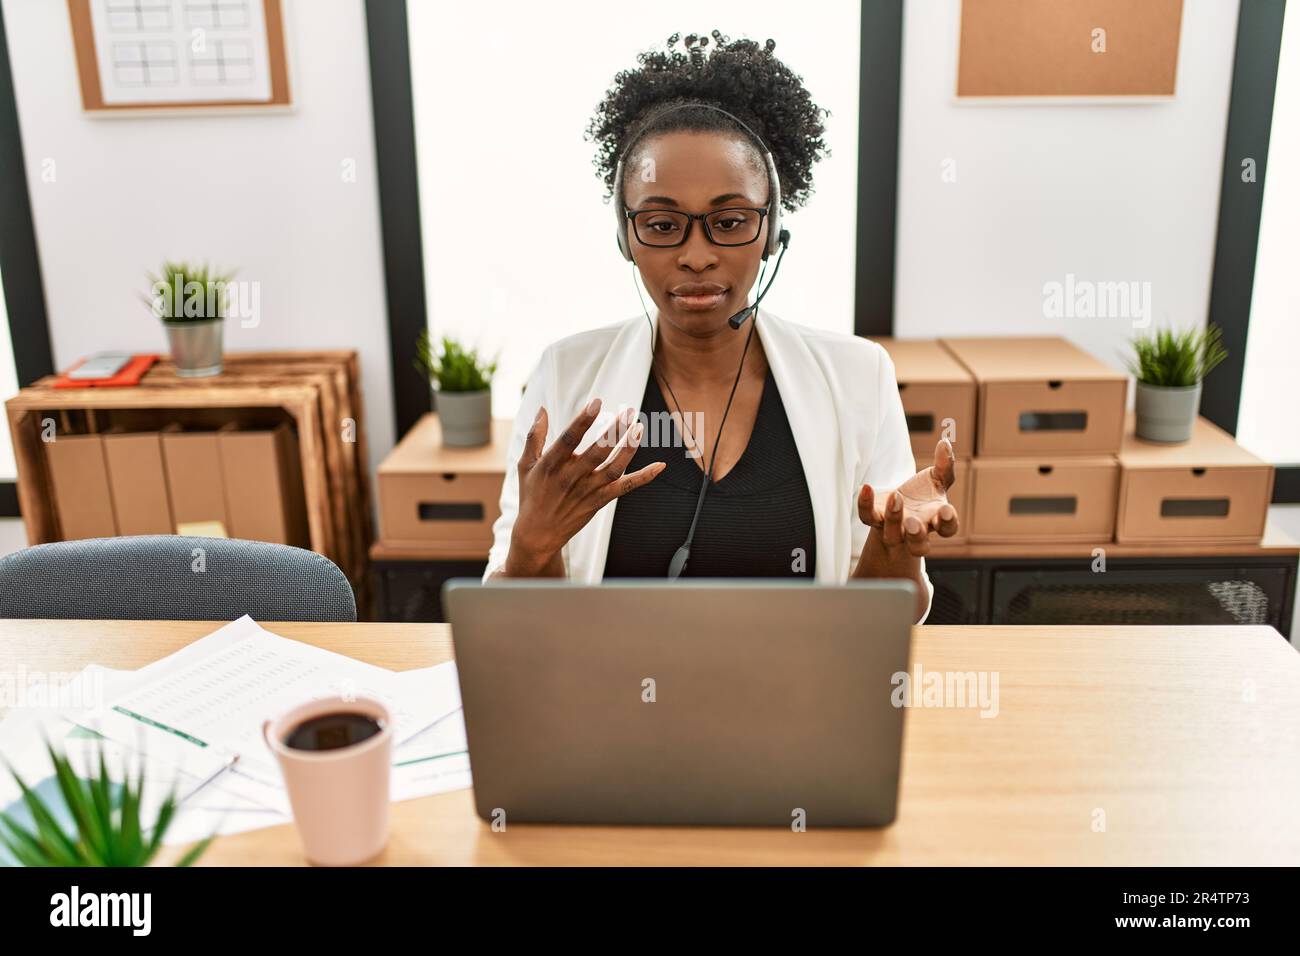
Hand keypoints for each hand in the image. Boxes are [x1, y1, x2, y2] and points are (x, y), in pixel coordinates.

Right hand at [505, 398, 665, 574]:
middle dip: (614, 431)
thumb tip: (542, 410)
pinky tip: (659, 466)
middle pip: (597, 452)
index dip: (583, 421)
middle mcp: (570, 478)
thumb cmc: (532, 495)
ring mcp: (587, 491)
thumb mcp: (525, 465)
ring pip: (613, 468)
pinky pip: (625, 488)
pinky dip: (644, 477)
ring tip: (639, 428)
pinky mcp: (600, 501)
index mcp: (551, 465)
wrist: (538, 535)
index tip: (596, 402)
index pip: (568, 439)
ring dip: (628, 449)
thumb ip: (535, 437)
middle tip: (628, 411)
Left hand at [857, 439, 958, 558]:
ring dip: (894, 519)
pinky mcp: (874, 519)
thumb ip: (944, 465)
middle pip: (919, 546)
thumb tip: (945, 443)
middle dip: (917, 536)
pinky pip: (868, 517)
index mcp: (936, 520)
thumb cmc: (923, 495)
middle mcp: (916, 530)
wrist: (897, 504)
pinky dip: (865, 504)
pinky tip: (866, 487)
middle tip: (913, 522)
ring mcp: (893, 528)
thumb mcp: (937, 479)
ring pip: (892, 536)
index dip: (949, 522)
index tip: (946, 510)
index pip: (947, 528)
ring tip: (896, 497)